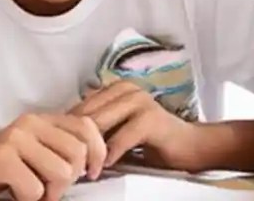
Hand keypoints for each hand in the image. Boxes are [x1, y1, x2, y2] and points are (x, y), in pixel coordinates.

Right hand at [0, 113, 105, 200]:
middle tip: (48, 188)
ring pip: (61, 173)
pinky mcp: (2, 157)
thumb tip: (96, 164)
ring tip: (30, 190)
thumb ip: (62, 148)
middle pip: (77, 154)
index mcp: (44, 119)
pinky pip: (35, 189)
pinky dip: (27, 199)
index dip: (97, 153)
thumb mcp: (38, 151)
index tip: (89, 173)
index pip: (87, 128)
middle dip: (69, 180)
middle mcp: (30, 123)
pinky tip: (13, 192)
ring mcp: (15, 138)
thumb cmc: (4, 167)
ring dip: (49, 192)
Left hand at [69, 80, 194, 169]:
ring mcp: (139, 101)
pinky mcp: (150, 119)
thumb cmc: (153, 141)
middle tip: (70, 160)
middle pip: (87, 113)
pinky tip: (106, 165)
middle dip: (77, 138)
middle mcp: (126, 89)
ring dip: (91, 148)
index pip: (81, 105)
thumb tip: (67, 137)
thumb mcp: (120, 129)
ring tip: (85, 165)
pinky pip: (120, 138)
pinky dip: (110, 153)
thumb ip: (99, 126)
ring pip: (100, 124)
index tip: (62, 147)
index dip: (69, 128)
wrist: (191, 147)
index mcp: (116, 88)